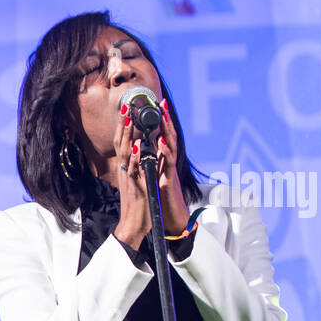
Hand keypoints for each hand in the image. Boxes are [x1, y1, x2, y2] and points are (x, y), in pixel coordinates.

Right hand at [111, 101, 149, 250]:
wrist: (132, 226)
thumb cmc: (136, 206)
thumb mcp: (135, 183)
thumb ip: (135, 168)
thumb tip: (138, 153)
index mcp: (126, 169)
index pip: (123, 144)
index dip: (123, 127)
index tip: (125, 111)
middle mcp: (125, 171)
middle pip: (122, 144)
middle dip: (123, 125)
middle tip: (125, 107)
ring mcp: (129, 178)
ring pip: (126, 153)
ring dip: (128, 135)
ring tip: (129, 119)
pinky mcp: (136, 187)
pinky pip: (135, 170)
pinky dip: (137, 157)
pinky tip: (139, 146)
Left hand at [156, 98, 190, 235]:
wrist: (170, 216)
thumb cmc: (162, 196)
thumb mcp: (156, 174)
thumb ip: (155, 160)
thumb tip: (151, 146)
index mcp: (163, 160)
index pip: (162, 136)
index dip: (161, 121)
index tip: (158, 104)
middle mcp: (168, 163)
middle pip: (168, 137)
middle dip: (165, 120)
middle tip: (162, 103)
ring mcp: (169, 171)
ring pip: (169, 148)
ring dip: (166, 132)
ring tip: (162, 118)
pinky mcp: (168, 181)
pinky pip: (166, 164)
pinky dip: (164, 153)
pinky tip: (160, 143)